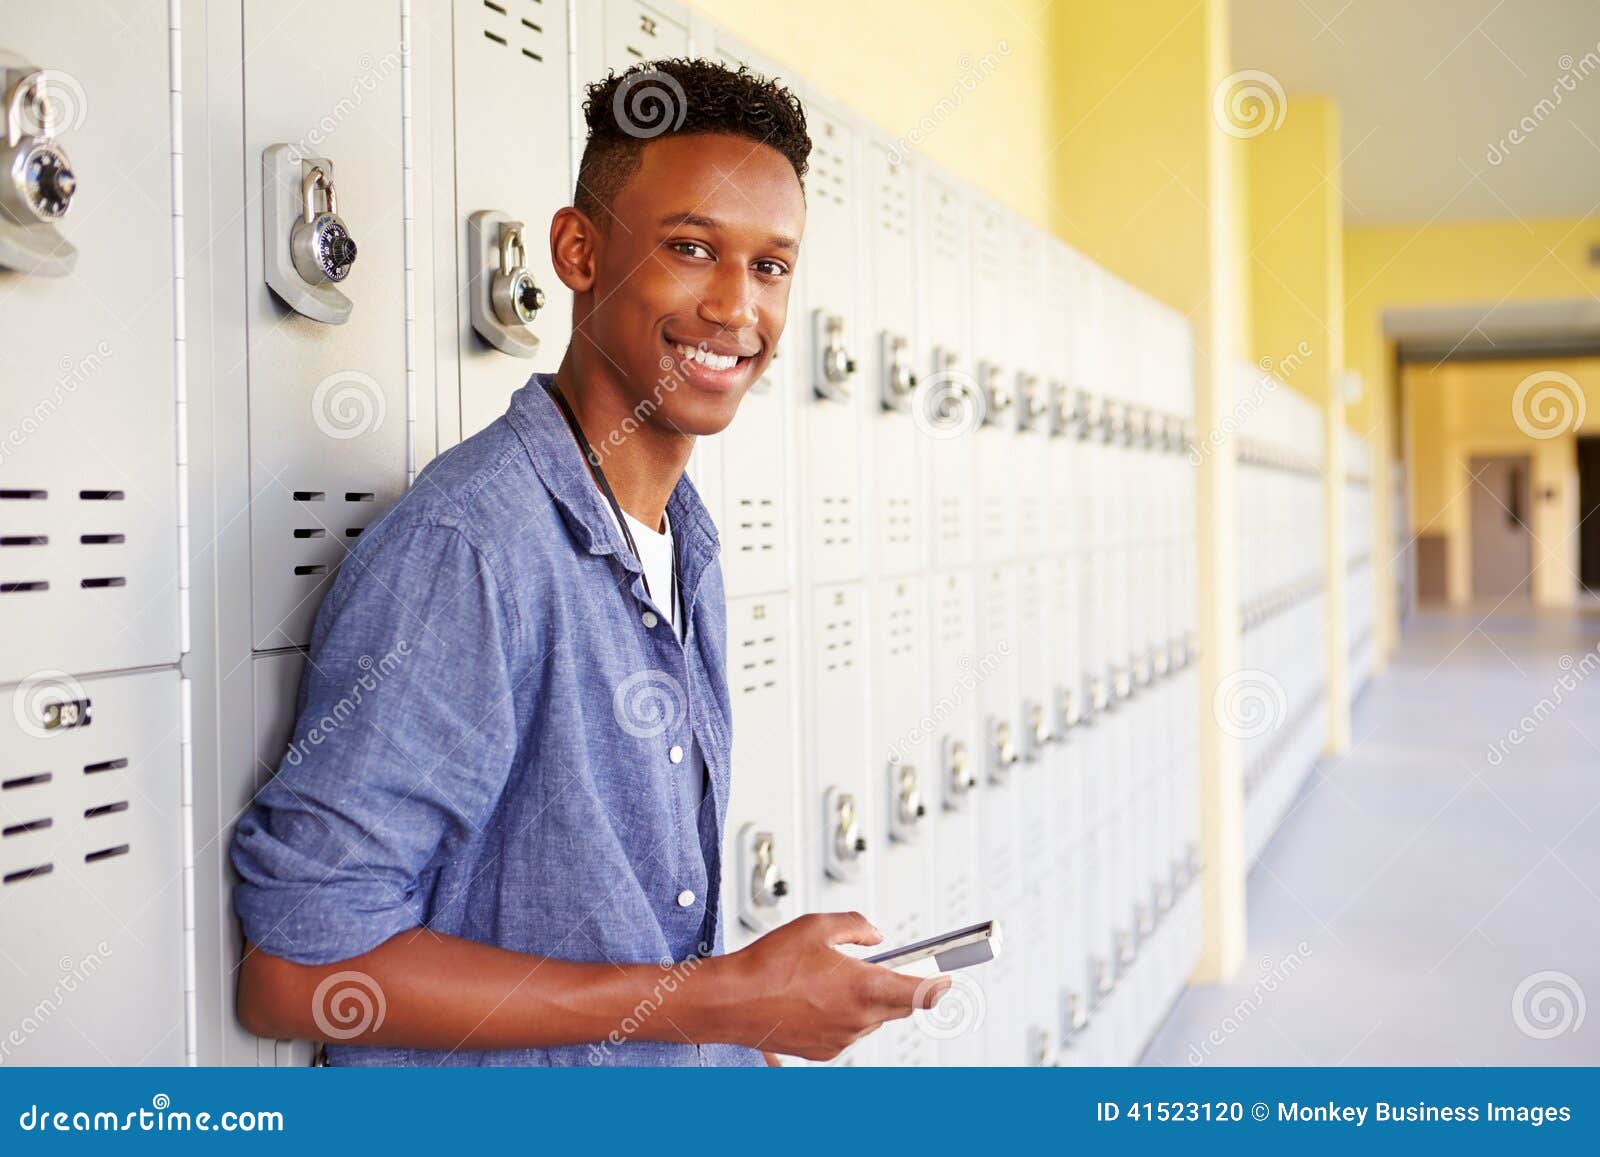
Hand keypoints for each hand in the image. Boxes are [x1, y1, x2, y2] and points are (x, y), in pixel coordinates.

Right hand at [710, 912, 949, 1061]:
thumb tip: (875, 935)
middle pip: (898, 1006)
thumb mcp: (816, 925)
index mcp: (865, 988)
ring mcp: (841, 1039)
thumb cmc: (768, 965)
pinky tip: (815, 998)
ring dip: (865, 1001)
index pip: (922, 993)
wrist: (730, 1001)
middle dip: (895, 986)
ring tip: (831, 979)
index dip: (940, 985)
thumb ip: (855, 925)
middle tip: (877, 967)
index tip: (949, 979)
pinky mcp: (823, 1052)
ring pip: (871, 1019)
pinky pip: (847, 1032)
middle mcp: (858, 1019)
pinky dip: (842, 1015)